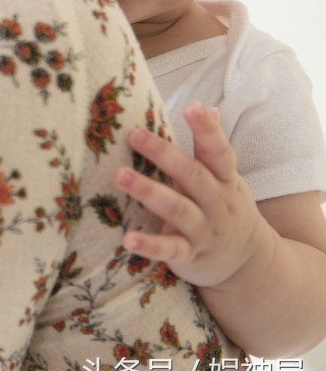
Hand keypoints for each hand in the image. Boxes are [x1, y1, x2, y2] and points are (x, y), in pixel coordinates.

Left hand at [115, 102, 268, 288]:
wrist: (250, 264)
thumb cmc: (224, 208)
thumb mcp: (226, 178)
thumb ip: (211, 148)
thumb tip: (206, 106)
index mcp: (224, 179)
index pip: (218, 151)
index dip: (207, 129)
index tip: (193, 106)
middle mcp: (216, 202)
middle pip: (192, 175)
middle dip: (164, 154)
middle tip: (135, 135)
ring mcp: (204, 230)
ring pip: (177, 209)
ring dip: (148, 191)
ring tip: (121, 175)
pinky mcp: (189, 255)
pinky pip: (169, 249)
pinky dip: (149, 245)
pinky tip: (128, 239)